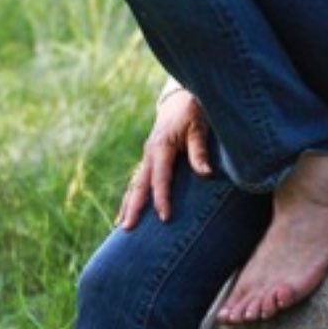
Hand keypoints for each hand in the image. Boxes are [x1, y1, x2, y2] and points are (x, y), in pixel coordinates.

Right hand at [117, 88, 211, 229]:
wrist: (180, 99)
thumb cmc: (191, 112)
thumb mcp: (198, 127)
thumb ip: (199, 150)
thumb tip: (206, 174)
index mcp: (161, 146)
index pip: (160, 177)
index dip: (162, 198)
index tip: (164, 218)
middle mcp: (150, 153)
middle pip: (139, 184)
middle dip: (133, 207)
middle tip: (127, 228)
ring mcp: (147, 157)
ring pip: (135, 184)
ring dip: (127, 204)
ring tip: (121, 227)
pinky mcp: (149, 160)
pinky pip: (138, 181)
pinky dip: (131, 197)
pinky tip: (125, 212)